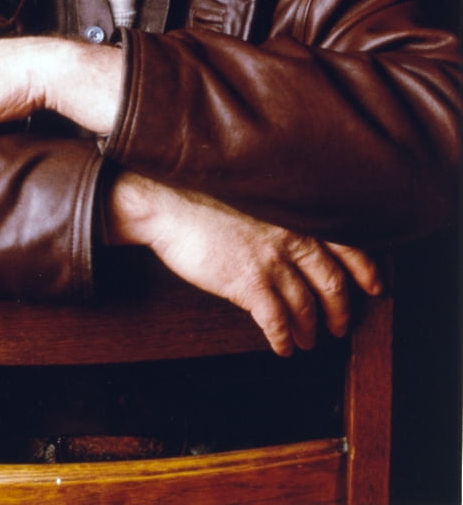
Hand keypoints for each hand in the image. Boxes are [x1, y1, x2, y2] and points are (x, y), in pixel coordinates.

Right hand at [107, 172, 381, 356]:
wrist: (166, 203)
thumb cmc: (202, 193)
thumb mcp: (254, 194)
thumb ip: (281, 214)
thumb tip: (297, 239)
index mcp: (295, 213)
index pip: (348, 244)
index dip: (365, 270)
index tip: (374, 287)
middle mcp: (292, 237)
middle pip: (332, 282)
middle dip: (339, 310)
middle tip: (339, 325)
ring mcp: (271, 261)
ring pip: (307, 306)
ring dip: (311, 329)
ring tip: (307, 340)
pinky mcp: (248, 283)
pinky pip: (277, 321)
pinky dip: (284, 339)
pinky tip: (281, 348)